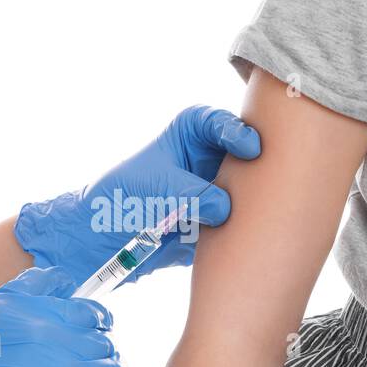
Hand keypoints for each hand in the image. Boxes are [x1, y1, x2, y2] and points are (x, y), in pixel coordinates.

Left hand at [14, 105, 261, 286]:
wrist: (101, 242)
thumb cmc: (119, 200)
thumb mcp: (156, 190)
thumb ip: (194, 195)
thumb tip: (226, 209)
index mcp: (187, 136)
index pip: (216, 123)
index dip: (235, 131)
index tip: (248, 148)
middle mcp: (206, 160)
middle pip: (242, 156)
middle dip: (255, 166)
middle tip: (264, 176)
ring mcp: (215, 192)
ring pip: (245, 192)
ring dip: (250, 201)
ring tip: (253, 210)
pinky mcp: (216, 222)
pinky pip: (238, 223)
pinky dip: (242, 228)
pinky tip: (245, 233)